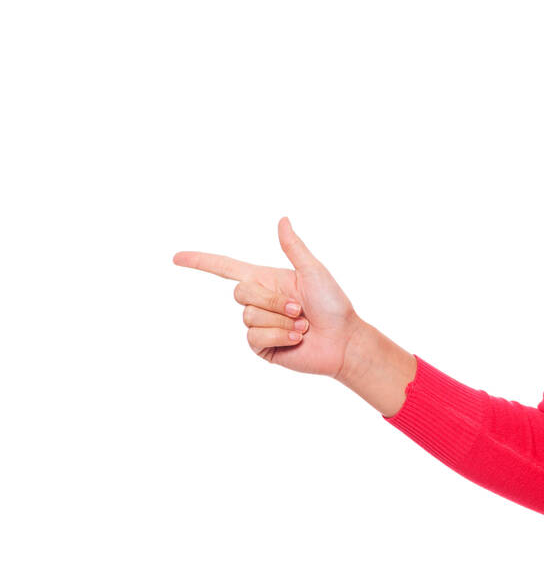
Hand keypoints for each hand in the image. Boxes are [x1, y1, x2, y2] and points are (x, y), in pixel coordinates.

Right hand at [173, 217, 361, 378]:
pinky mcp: (261, 346)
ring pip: (249, 316)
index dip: (201, 262)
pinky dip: (279, 336)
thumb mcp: (314, 272)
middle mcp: (260, 301)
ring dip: (281, 320)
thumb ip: (294, 248)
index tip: (177, 257)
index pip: (226, 269)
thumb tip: (282, 220)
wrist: (343, 340)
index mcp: (267, 280)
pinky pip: (255, 337)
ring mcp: (259, 325)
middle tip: (300, 309)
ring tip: (302, 325)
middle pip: (241, 293)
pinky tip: (296, 339)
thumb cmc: (334, 304)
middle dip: (273, 301)